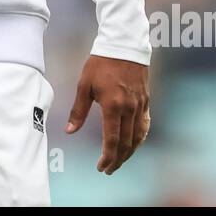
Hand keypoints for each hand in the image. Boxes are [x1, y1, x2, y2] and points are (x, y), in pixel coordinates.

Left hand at [65, 55, 149, 173]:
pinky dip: (140, 139)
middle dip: (118, 160)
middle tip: (109, 169)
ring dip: (130, 152)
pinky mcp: (146, 101)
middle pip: (126, 143)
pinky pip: (145, 125)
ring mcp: (140, 105)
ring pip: (138, 137)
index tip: (101, 167)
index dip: (107, 157)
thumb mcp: (84, 85)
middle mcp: (129, 108)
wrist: (123, 45)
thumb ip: (78, 110)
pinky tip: (134, 144)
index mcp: (112, 105)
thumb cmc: (101, 64)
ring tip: (120, 161)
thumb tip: (70, 131)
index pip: (112, 140)